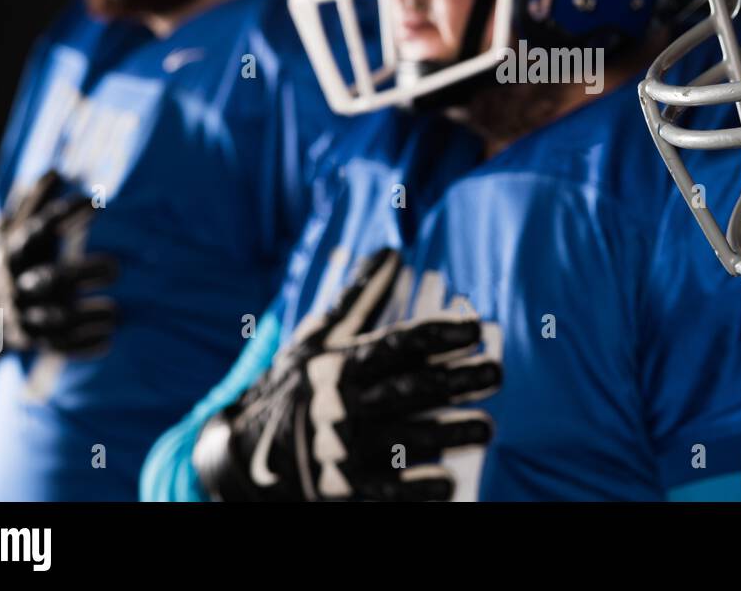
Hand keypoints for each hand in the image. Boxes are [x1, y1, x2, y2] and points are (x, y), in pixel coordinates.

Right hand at [0, 170, 118, 353]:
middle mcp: (13, 285)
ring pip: (55, 318)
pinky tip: (108, 341)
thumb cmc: (2, 266)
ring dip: (87, 315)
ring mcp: (18, 316)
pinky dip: (81, 346)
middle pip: (50, 279)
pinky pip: (56, 347)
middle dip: (84, 272)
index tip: (97, 199)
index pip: (37, 230)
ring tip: (116, 312)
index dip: (64, 213)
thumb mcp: (9, 237)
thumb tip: (53, 172)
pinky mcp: (26, 343)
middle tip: (117, 267)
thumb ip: (30, 207)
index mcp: (9, 254)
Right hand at [193, 248, 500, 500]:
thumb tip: (390, 251)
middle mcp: (344, 403)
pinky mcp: (344, 486)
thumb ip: (359, 298)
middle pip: (413, 389)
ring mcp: (344, 447)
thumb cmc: (292, 383)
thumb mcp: (317, 337)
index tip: (475, 330)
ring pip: (408, 437)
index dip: (439, 336)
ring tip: (488, 428)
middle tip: (497, 374)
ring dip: (451, 434)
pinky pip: (387, 488)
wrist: (244, 452)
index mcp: (341, 363)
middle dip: (460, 381)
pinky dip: (417, 488)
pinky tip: (449, 483)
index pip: (398, 345)